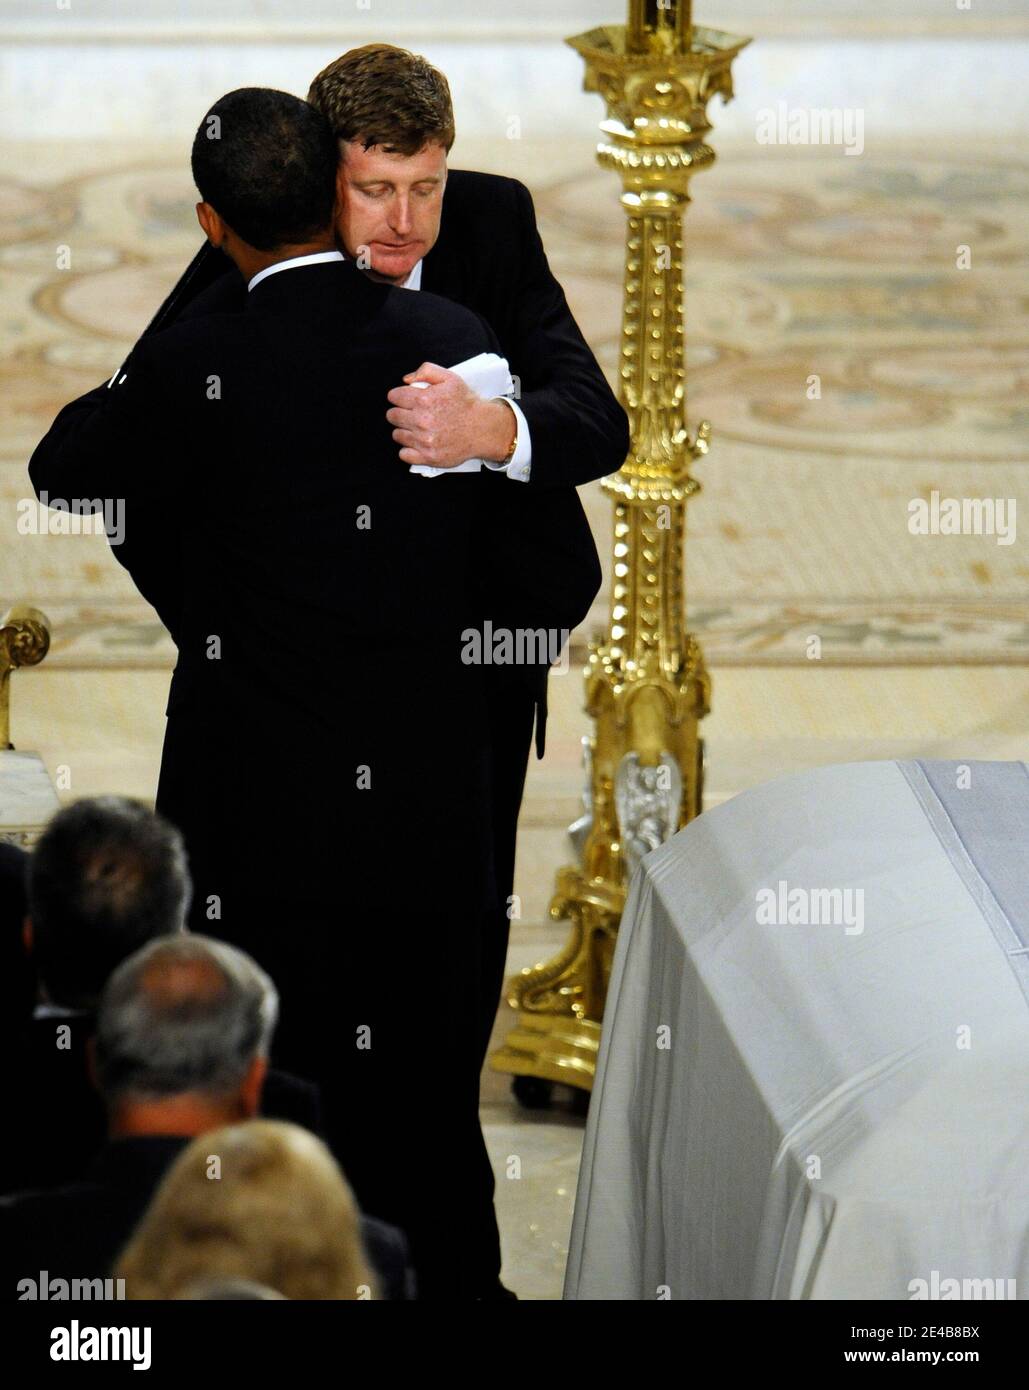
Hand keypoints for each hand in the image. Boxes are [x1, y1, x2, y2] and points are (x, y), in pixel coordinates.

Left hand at [386, 362, 515, 466]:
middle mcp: (422, 420)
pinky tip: (418, 443)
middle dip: (400, 413)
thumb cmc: (466, 404)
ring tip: (417, 429)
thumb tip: (406, 379)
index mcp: (424, 400)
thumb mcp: (450, 378)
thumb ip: (426, 371)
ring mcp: (424, 440)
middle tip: (412, 414)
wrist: (483, 428)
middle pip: (392, 416)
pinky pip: (404, 454)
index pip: (393, 397)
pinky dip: (408, 449)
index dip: (399, 396)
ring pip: (397, 434)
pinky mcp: (428, 456)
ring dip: (404, 431)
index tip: (406, 400)